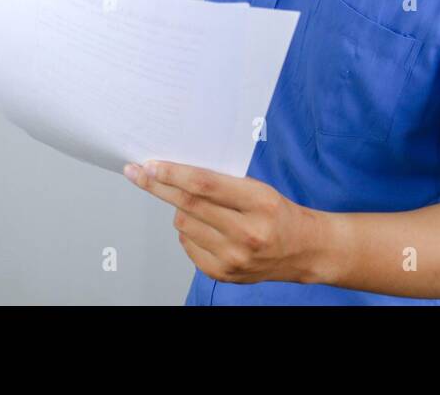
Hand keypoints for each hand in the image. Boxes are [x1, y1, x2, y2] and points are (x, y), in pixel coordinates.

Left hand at [123, 159, 330, 284]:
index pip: (205, 184)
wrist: (303, 250)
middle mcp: (247, 233)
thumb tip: (176, 173)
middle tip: (136, 172)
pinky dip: (188, 231)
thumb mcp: (259, 189)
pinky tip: (204, 227)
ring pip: (183, 225)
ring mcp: (233, 258)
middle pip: (188, 205)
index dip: (173, 173)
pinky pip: (187, 245)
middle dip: (157, 186)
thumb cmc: (278, 213)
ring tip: (194, 205)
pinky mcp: (223, 274)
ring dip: (178, 210)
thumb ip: (223, 184)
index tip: (150, 165)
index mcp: (260, 203)